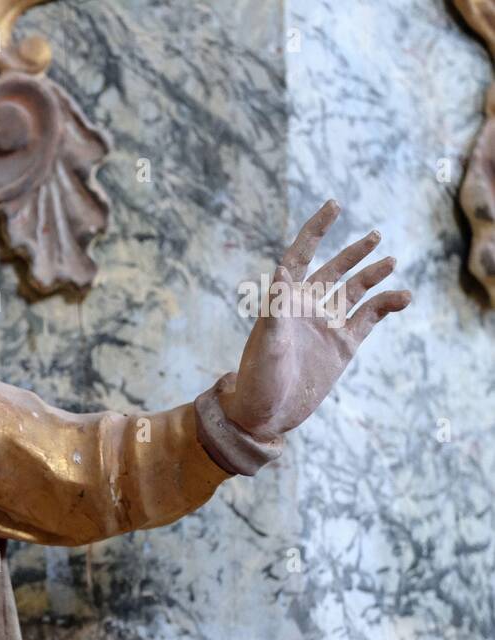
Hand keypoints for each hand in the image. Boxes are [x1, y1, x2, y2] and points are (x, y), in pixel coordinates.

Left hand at [220, 200, 411, 440]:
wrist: (266, 413)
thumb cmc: (258, 377)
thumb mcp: (266, 342)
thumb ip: (276, 307)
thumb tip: (283, 268)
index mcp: (284, 300)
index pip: (300, 255)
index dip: (316, 230)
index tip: (334, 205)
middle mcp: (306, 308)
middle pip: (333, 270)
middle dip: (352, 252)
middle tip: (374, 234)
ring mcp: (326, 325)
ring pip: (354, 291)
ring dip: (372, 275)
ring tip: (390, 260)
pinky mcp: (343, 346)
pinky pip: (369, 318)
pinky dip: (386, 306)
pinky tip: (403, 297)